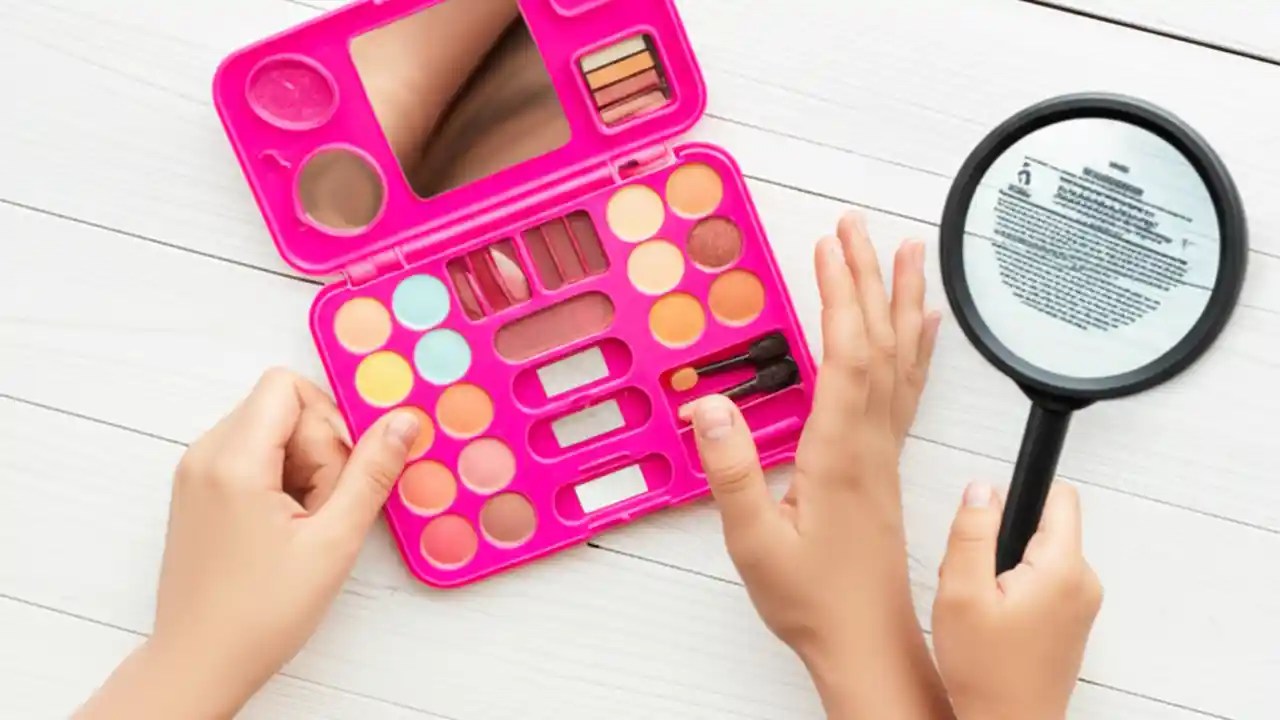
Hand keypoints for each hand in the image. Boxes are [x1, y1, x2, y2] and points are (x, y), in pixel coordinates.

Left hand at [77, 369, 419, 718]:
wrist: (199, 664)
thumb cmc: (260, 614)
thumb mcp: (334, 542)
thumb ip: (372, 473)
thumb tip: (402, 421)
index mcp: (232, 460)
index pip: (287, 386)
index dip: (327, 419)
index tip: (340, 472)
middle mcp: (204, 455)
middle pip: (280, 408)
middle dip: (317, 448)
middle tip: (323, 509)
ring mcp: (195, 474)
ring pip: (268, 432)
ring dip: (301, 466)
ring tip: (304, 524)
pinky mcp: (197, 493)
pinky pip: (249, 457)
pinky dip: (278, 480)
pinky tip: (286, 528)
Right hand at [682, 212, 945, 718]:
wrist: (866, 640)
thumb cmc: (813, 599)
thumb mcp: (755, 542)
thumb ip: (732, 472)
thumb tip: (708, 407)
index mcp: (839, 452)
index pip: (847, 354)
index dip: (839, 294)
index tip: (828, 247)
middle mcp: (871, 443)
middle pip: (877, 342)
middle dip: (866, 277)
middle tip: (857, 227)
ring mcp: (884, 453)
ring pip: (901, 361)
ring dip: (900, 302)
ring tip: (906, 255)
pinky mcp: (886, 466)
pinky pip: (909, 391)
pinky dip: (916, 350)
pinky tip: (921, 329)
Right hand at [933, 482, 1103, 719]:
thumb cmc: (986, 671)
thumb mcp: (960, 593)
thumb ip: (972, 533)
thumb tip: (983, 488)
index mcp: (1063, 568)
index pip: (1059, 496)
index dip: (1017, 496)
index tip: (987, 526)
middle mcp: (1084, 581)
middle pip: (1043, 525)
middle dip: (1001, 540)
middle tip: (973, 582)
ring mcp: (1081, 603)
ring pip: (1039, 554)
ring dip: (1003, 568)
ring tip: (981, 607)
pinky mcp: (1071, 620)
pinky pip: (1043, 580)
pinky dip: (1014, 589)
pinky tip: (993, 621)